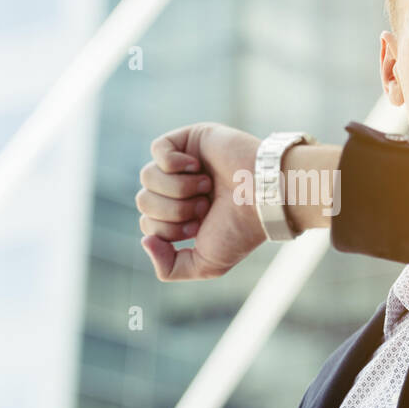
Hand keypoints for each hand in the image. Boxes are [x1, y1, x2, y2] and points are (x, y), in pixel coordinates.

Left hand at [137, 122, 264, 280]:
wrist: (265, 198)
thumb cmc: (240, 229)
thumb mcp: (205, 264)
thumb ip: (170, 268)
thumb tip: (145, 241)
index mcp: (182, 217)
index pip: (148, 224)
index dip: (167, 230)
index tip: (199, 227)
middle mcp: (180, 190)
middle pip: (143, 201)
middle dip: (173, 210)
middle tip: (205, 207)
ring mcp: (183, 164)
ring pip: (147, 176)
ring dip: (177, 188)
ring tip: (206, 187)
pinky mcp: (190, 139)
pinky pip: (157, 149)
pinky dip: (173, 163)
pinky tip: (197, 167)